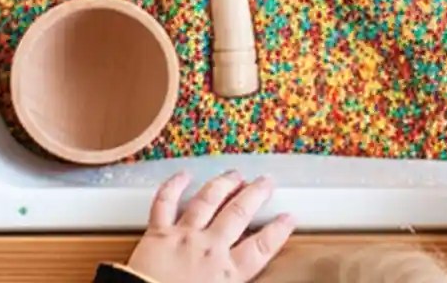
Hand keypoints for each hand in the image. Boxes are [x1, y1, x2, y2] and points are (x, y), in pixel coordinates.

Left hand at [124, 171, 294, 282]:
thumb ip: (237, 282)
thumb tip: (255, 281)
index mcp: (228, 273)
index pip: (261, 247)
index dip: (278, 230)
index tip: (288, 217)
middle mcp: (210, 248)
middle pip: (239, 214)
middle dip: (256, 194)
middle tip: (266, 182)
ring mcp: (184, 237)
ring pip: (208, 201)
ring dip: (223, 184)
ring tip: (235, 174)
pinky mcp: (158, 234)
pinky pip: (165, 203)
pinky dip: (174, 186)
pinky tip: (183, 175)